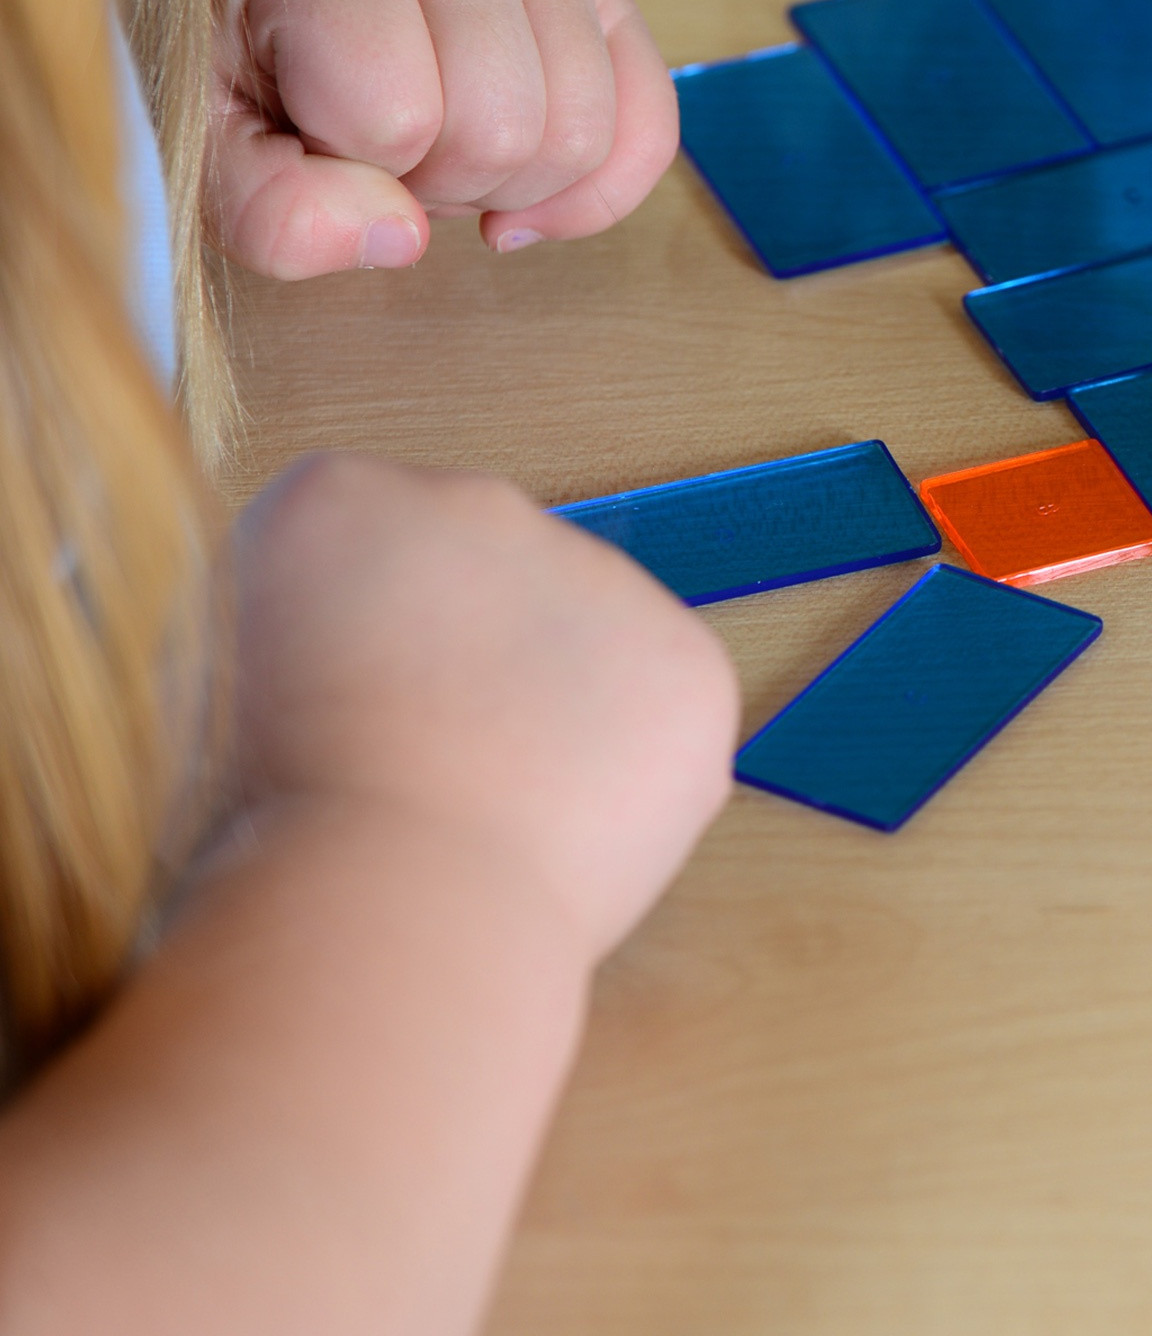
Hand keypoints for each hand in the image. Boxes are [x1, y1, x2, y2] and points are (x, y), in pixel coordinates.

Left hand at [212, 0, 677, 278]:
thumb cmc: (230, 60)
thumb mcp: (202, 143)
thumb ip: (264, 206)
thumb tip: (397, 238)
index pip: (394, 115)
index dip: (353, 169)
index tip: (308, 133)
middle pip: (503, 130)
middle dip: (439, 182)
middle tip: (379, 149)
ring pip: (581, 136)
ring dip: (509, 183)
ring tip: (441, 141)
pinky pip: (651, 122)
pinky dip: (595, 189)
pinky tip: (527, 192)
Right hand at [234, 454, 738, 956]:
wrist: (400, 892)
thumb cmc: (274, 832)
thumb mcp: (225, 700)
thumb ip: (296, 640)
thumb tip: (343, 668)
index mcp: (331, 500)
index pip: (354, 549)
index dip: (343, 646)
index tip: (332, 714)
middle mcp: (474, 503)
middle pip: (472, 581)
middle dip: (457, 661)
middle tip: (419, 767)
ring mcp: (597, 572)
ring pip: (575, 637)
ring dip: (549, 705)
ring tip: (489, 810)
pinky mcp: (685, 657)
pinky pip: (660, 702)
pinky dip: (632, 766)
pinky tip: (569, 824)